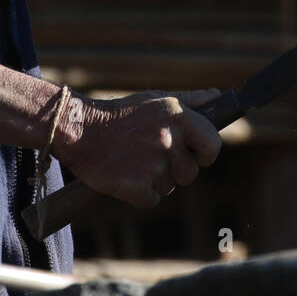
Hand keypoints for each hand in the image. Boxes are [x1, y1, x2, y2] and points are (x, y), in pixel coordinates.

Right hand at [53, 87, 222, 208]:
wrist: (79, 131)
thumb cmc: (120, 115)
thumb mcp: (155, 100)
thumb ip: (190, 100)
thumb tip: (217, 96)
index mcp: (177, 116)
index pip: (213, 144)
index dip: (207, 153)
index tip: (197, 155)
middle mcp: (168, 139)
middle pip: (190, 173)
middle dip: (175, 169)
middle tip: (150, 155)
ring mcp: (152, 165)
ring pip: (170, 186)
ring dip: (156, 180)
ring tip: (134, 161)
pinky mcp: (136, 186)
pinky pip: (151, 199)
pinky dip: (140, 193)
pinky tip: (126, 175)